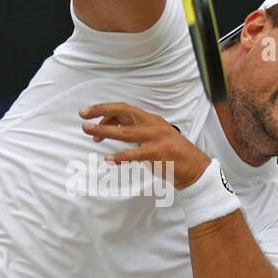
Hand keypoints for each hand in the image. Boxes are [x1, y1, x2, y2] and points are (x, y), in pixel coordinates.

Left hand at [79, 102, 209, 189]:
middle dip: (101, 112)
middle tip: (83, 116)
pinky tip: (109, 159)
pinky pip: (136, 153)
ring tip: (90, 134)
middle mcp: (152, 124)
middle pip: (123, 112)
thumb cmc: (171, 154)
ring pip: (125, 132)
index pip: (123, 109)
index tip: (88, 114)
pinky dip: (122, 156)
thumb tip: (107, 131)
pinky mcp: (159, 153)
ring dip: (105, 131)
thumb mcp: (151, 138)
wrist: (195, 169)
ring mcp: (156, 138)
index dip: (104, 110)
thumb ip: (133, 133)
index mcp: (150, 120)